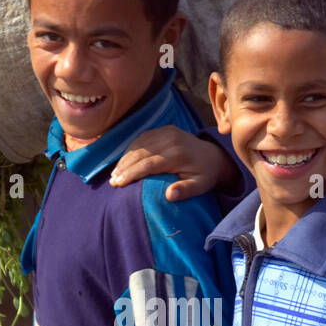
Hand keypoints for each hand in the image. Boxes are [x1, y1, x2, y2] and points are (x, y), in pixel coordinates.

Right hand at [110, 125, 235, 200]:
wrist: (213, 156)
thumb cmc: (205, 175)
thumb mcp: (200, 186)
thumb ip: (185, 191)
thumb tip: (169, 196)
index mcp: (178, 154)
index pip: (148, 164)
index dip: (131, 174)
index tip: (118, 184)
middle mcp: (171, 139)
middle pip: (140, 153)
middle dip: (124, 167)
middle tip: (112, 181)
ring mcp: (167, 131)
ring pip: (139, 144)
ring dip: (125, 158)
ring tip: (115, 173)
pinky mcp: (164, 129)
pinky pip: (143, 138)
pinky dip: (132, 149)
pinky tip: (124, 161)